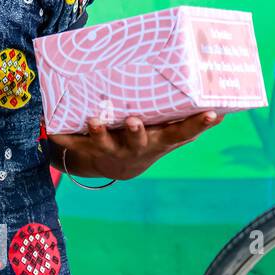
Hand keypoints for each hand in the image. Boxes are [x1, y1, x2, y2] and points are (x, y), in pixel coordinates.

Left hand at [47, 111, 224, 181]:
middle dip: (136, 131)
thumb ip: (189, 123)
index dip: (197, 125)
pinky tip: (51, 131)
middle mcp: (135, 147)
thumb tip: (223, 108)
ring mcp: (110, 149)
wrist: (116, 166)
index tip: (210, 113)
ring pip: (104, 142)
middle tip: (134, 120)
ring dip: (99, 132)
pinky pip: (72, 144)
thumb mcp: (168, 136)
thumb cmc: (146, 141)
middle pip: (138, 139)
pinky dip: (61, 138)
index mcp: (158, 141)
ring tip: (94, 120)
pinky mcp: (87, 149)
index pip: (182, 133)